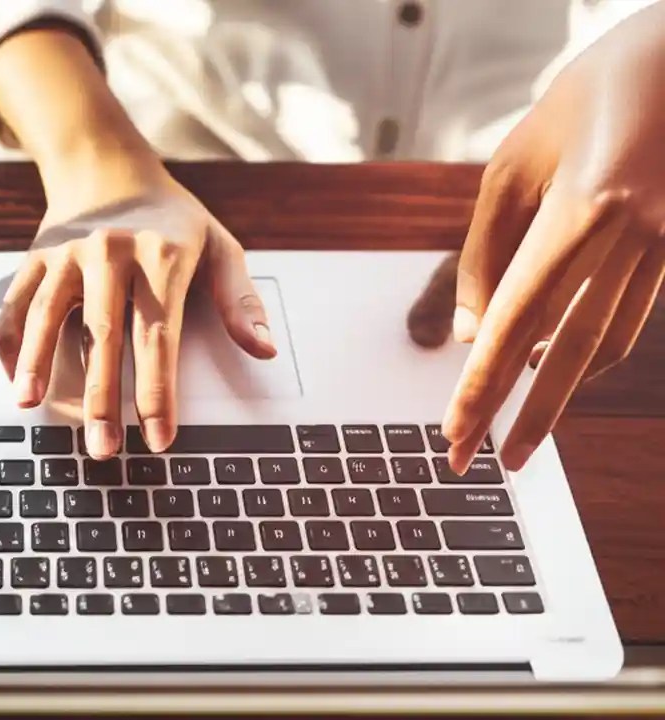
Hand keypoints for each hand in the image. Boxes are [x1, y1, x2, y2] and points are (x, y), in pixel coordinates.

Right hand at [0, 166, 276, 459]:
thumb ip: (240, 299)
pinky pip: (17, 304)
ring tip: (31, 405)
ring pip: (48, 314)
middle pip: (103, 334)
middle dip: (101, 397)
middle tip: (103, 448)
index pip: (159, 336)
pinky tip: (17, 383)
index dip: (158, 391)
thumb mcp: (219, 246)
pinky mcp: (36, 256)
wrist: (109, 169)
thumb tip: (264, 349)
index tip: (159, 438)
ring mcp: (67, 252)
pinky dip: (12, 344)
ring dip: (38, 363)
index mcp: (162, 255)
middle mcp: (111, 251)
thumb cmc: (172, 221)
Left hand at [414, 3, 664, 473]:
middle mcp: (634, 236)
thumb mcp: (518, 159)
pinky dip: (595, 350)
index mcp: (584, 211)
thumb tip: (474, 331)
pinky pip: (633, 315)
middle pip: (567, 350)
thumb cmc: (592, 92)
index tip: (454, 433)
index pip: (516, 321)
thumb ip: (486, 245)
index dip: (482, 385)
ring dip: (561, 390)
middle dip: (524, 414)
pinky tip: (563, 368)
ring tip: (521, 428)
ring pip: (607, 340)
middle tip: (489, 465)